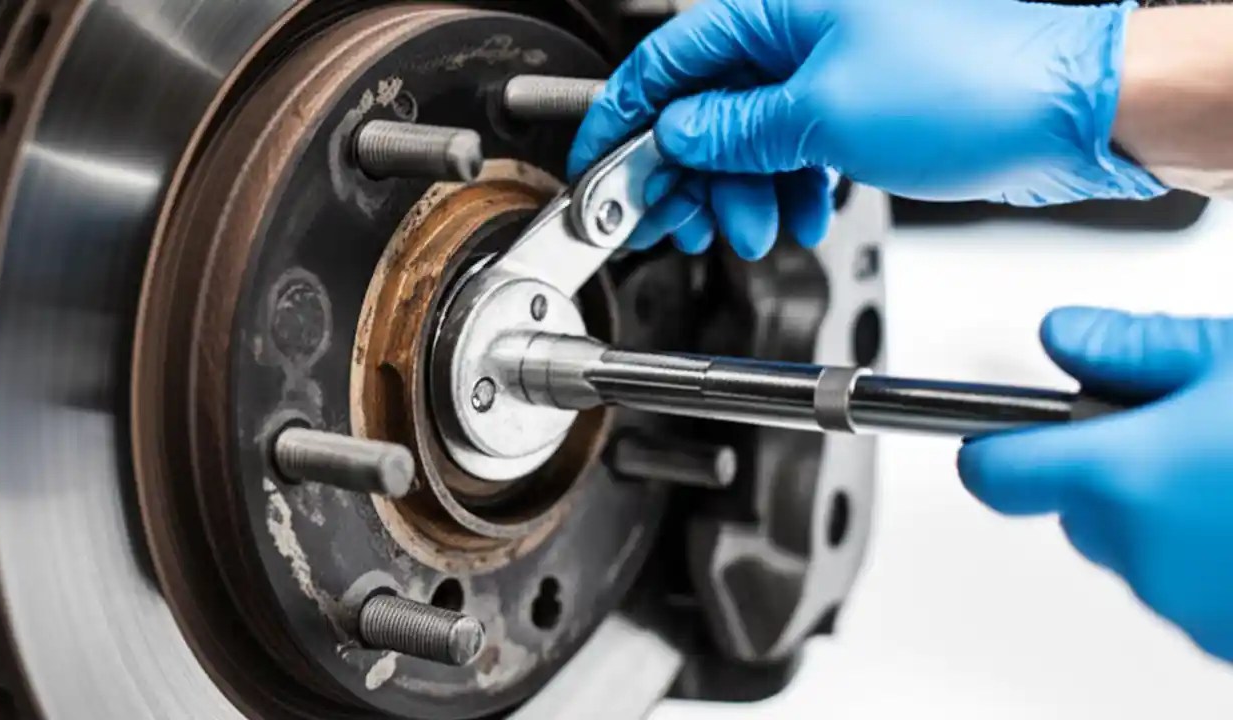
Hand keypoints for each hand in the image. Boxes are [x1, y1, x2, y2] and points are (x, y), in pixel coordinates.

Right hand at [570, 0, 1165, 259]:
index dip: (625, 118)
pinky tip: (803, 214)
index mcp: (779, 6)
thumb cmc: (972, 84)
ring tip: (757, 228)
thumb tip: (678, 136)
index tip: (598, 166)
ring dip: (744, 191)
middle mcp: (801, 30)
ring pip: (750, 135)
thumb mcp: (823, 114)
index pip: (668, 58)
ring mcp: (831, 68)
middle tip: (678, 220)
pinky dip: (790, 188)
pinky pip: (796, 148)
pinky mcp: (860, 106)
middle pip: (706, 105)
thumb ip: (734, 128)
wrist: (1073, 113)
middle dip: (689, 172)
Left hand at [958, 307, 1232, 661]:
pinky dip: (1213, 559)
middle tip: (1189, 431)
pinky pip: (1192, 591)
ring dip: (1168, 516)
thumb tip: (1063, 339)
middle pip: (1077, 511)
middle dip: (1111, 471)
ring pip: (1136, 552)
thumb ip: (1133, 348)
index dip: (996, 450)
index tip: (999, 438)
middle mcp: (1150, 559)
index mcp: (1129, 479)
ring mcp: (1197, 612)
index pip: (998, 475)